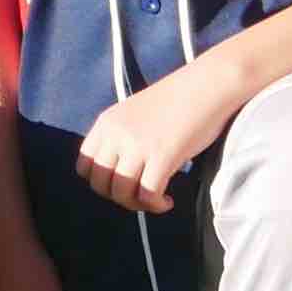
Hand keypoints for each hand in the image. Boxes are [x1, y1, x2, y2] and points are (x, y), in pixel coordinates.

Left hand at [75, 74, 226, 213]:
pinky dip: (156, 205)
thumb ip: (120, 138)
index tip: (121, 185)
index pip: (84, 166)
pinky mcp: (163, 155)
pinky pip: (148, 194)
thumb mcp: (134, 114)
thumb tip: (117, 175)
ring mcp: (138, 144)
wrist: (207, 84)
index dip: (101, 183)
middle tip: (139, 197)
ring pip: (122, 194)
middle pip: (100, 185)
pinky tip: (167, 201)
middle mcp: (117, 133)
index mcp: (106, 122)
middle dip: (119, 199)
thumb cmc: (177, 101)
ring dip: (138, 206)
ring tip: (155, 201)